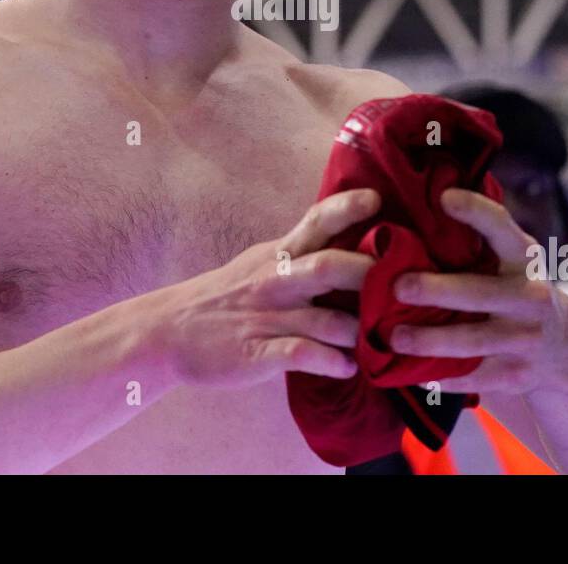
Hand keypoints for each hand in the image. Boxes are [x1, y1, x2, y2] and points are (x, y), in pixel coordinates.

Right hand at [161, 189, 380, 389]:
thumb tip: (357, 245)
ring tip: (378, 340)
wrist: (170, 330)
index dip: (346, 208)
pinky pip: (302, 355)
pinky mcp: (257, 353)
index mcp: (278, 255)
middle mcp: (275, 281)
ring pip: (324, 318)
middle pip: (326, 266)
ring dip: (358, 331)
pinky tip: (347, 367)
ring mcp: (266, 318)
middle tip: (397, 287)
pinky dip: (331, 361)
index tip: (376, 200)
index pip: (315, 221)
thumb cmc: (228, 296)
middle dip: (366, 275)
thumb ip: (303, 254)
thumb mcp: (262, 263)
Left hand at [387, 188, 567, 395]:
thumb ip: (482, 242)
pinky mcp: (517, 375)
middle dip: (437, 290)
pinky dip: (442, 376)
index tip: (444, 197)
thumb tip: (425, 201)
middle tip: (398, 287)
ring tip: (395, 337)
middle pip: (478, 292)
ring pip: (471, 341)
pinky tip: (414, 372)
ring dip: (430, 340)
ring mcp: (525, 339)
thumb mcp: (514, 262)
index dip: (475, 211)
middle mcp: (530, 297)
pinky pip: (474, 378)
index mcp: (525, 260)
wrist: (567, 350)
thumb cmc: (520, 291)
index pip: (502, 228)